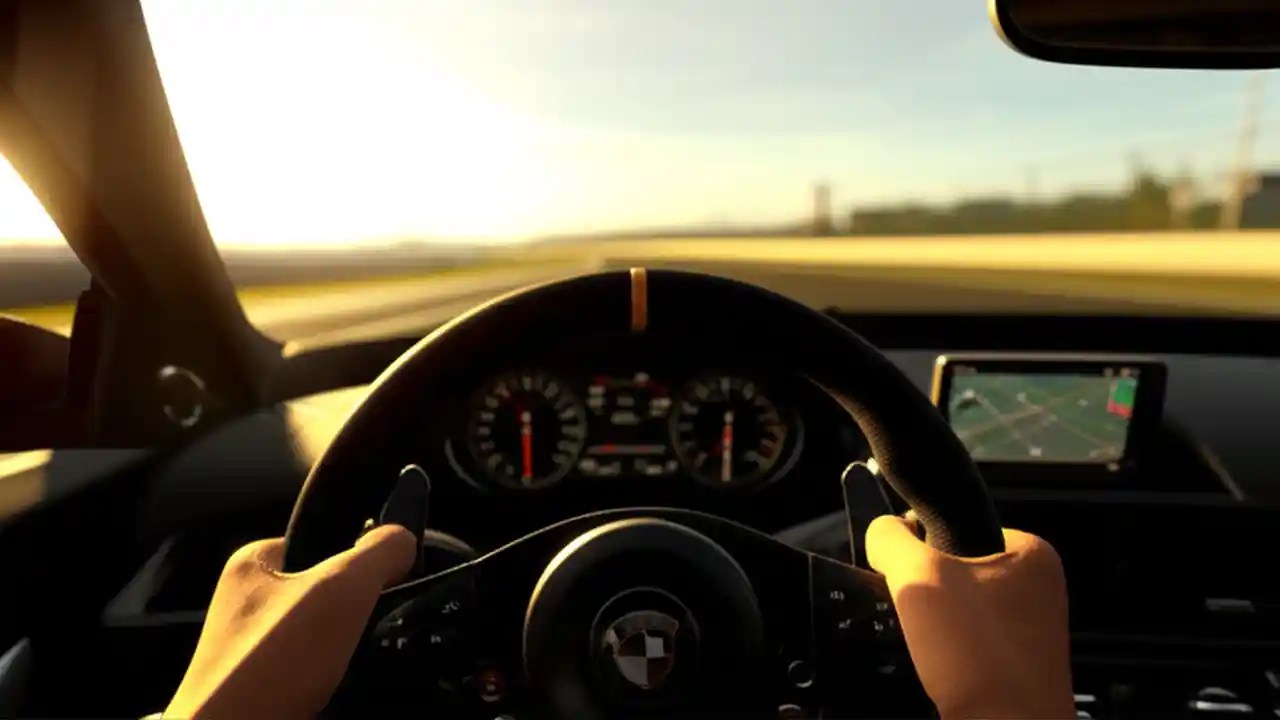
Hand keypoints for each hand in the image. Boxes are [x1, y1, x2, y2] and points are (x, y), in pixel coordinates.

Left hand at [164, 525, 416, 719]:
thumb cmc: (270, 662)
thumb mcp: (339, 589)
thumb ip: (378, 553)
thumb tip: (405, 538)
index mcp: (253, 563)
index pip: (323, 539)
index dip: (361, 555)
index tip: (387, 578)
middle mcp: (248, 602)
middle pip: (329, 590)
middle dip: (357, 607)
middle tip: (373, 623)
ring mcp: (256, 650)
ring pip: (328, 634)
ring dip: (349, 647)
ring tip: (354, 660)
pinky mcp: (268, 689)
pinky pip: (319, 671)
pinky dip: (337, 677)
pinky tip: (343, 684)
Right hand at [866, 515, 1073, 719]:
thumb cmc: (977, 655)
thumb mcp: (919, 578)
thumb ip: (891, 540)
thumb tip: (882, 528)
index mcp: (1032, 553)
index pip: (960, 526)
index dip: (923, 547)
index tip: (909, 575)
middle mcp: (1041, 588)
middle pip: (958, 569)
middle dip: (930, 590)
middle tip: (919, 613)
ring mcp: (1033, 630)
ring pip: (961, 609)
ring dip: (937, 625)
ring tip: (932, 644)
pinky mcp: (1020, 665)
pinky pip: (971, 643)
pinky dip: (951, 653)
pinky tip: (944, 667)